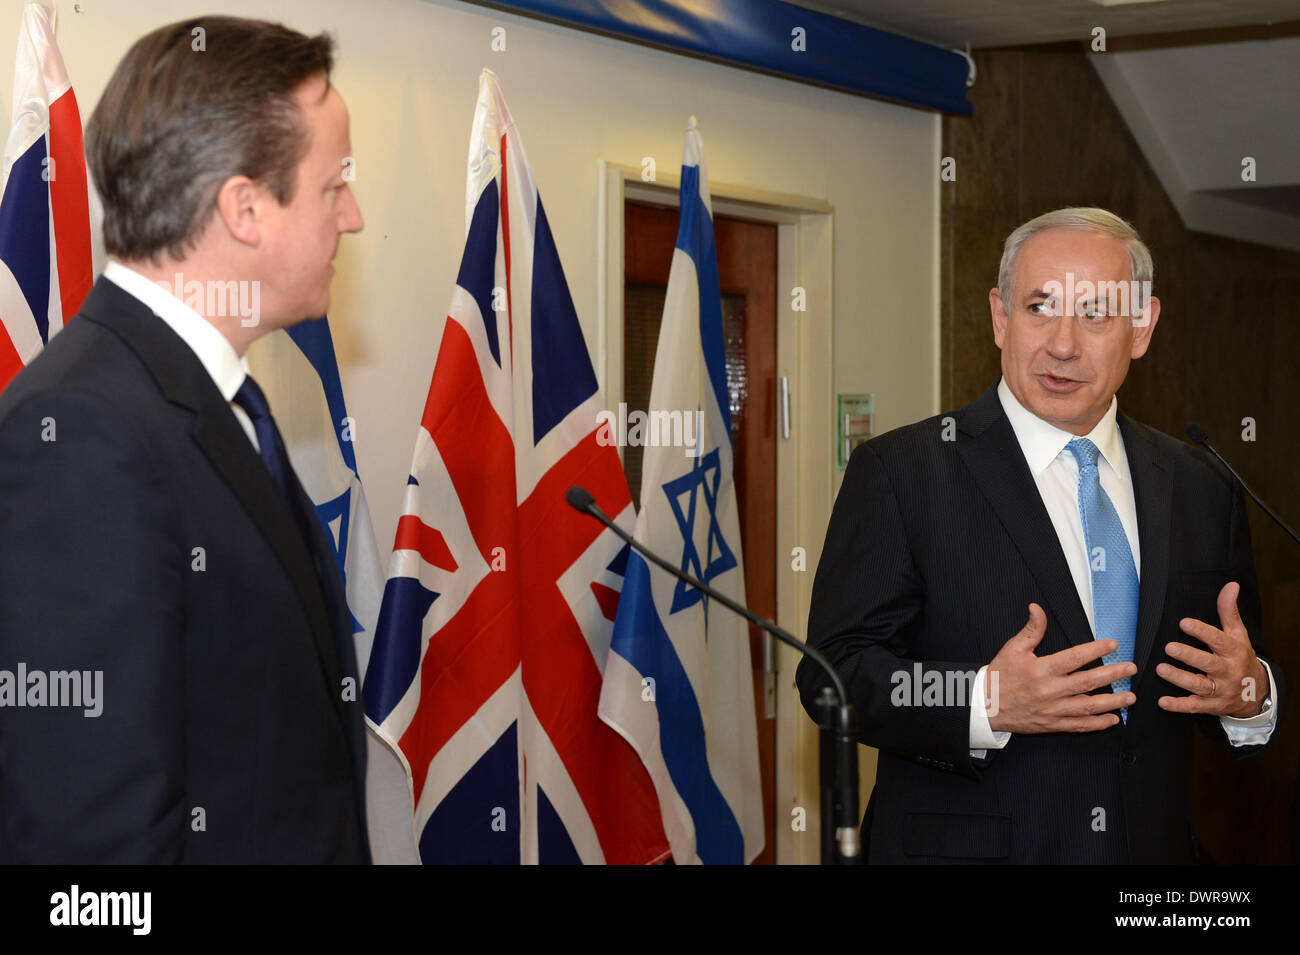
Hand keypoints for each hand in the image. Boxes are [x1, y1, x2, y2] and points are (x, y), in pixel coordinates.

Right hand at [986, 603, 1136, 733]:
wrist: (985, 707)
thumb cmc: (1000, 676)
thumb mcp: (1013, 648)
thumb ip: (1031, 629)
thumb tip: (1037, 608)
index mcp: (1041, 669)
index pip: (1075, 658)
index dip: (1096, 650)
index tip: (1113, 644)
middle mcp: (1050, 690)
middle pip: (1088, 682)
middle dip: (1113, 675)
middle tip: (1130, 668)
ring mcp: (1053, 710)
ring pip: (1088, 707)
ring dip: (1112, 702)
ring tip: (1130, 697)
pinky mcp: (1052, 724)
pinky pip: (1079, 726)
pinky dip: (1097, 724)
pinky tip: (1113, 719)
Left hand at [1157, 582, 1267, 717]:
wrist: (1255, 692)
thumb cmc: (1240, 657)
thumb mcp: (1238, 634)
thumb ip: (1229, 611)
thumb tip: (1231, 585)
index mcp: (1234, 652)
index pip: (1218, 640)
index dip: (1202, 632)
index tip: (1183, 623)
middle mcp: (1228, 672)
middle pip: (1209, 664)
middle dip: (1189, 656)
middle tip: (1168, 647)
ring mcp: (1220, 690)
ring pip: (1200, 686)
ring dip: (1180, 679)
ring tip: (1160, 669)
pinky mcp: (1211, 706)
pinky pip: (1194, 707)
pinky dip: (1178, 705)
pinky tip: (1162, 701)